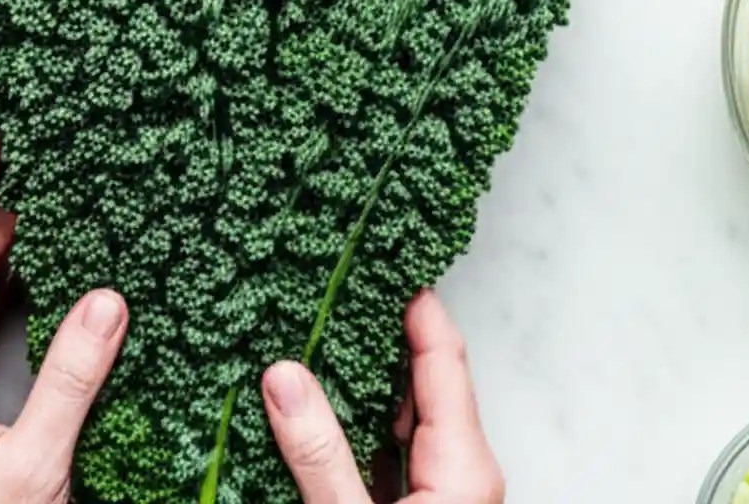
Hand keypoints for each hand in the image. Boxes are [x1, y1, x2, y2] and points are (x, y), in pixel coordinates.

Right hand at [263, 290, 503, 503]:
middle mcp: (460, 474)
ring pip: (401, 421)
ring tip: (317, 341)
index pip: (445, 362)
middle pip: (425, 385)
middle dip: (381, 338)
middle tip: (340, 294)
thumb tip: (285, 378)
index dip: (420, 309)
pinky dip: (354, 428)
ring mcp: (438, 493)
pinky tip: (317, 414)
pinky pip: (387, 454)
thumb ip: (321, 456)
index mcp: (463, 468)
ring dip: (362, 385)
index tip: (389, 266)